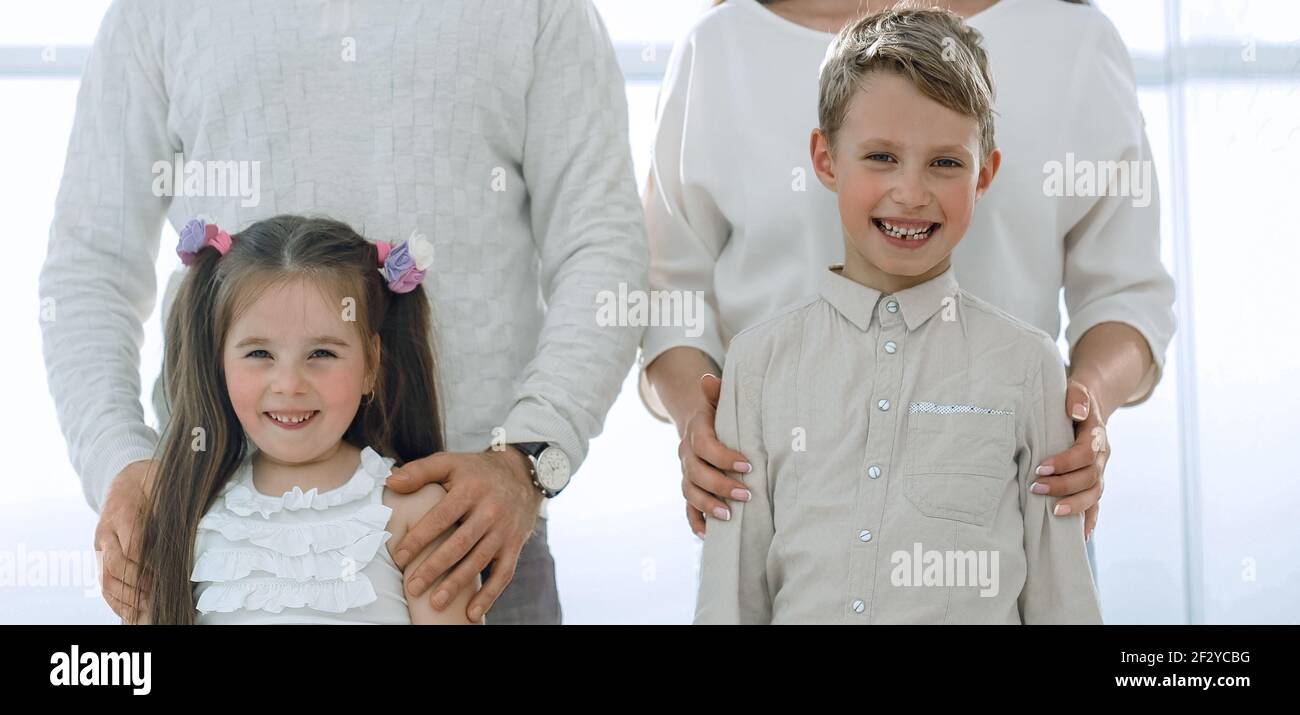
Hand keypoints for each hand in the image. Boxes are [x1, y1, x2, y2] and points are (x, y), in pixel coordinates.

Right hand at [94, 460, 155, 623]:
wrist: (129, 477)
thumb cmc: (153, 482)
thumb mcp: (164, 487)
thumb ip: (170, 511)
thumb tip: (186, 539)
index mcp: (123, 510)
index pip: (133, 545)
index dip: (148, 565)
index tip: (168, 578)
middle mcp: (107, 530)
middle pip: (116, 566)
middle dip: (138, 586)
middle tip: (159, 600)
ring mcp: (102, 545)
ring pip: (106, 578)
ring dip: (127, 599)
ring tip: (147, 612)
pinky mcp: (103, 556)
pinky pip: (104, 583)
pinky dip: (117, 602)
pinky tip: (132, 614)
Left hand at [385, 449, 541, 621]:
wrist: (521, 475)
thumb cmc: (476, 472)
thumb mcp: (450, 463)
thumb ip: (420, 471)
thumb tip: (390, 482)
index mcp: (470, 490)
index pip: (441, 517)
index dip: (420, 538)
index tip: (400, 557)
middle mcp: (490, 511)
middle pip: (460, 544)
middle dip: (435, 567)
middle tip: (412, 587)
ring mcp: (504, 530)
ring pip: (479, 561)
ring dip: (457, 585)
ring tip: (435, 603)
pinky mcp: (515, 545)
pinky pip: (504, 574)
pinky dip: (490, 595)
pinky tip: (472, 614)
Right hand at [680, 374, 752, 538]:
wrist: (698, 424)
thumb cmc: (718, 413)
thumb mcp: (718, 400)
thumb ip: (716, 393)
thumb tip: (708, 380)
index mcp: (696, 432)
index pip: (706, 447)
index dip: (724, 457)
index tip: (748, 465)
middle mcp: (687, 454)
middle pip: (697, 474)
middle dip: (721, 486)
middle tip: (747, 494)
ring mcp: (686, 473)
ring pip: (690, 492)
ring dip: (708, 505)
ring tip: (730, 515)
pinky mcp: (689, 488)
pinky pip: (687, 508)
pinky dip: (695, 521)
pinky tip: (708, 534)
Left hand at [1033, 379, 1107, 540]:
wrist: (1088, 406)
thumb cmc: (1074, 400)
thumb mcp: (1076, 390)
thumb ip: (1077, 397)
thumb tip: (1077, 411)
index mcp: (1096, 436)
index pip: (1085, 454)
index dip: (1065, 463)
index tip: (1041, 468)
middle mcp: (1102, 457)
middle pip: (1090, 478)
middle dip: (1064, 486)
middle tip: (1036, 488)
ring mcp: (1100, 471)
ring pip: (1094, 494)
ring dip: (1075, 505)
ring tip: (1053, 512)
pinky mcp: (1094, 482)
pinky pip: (1096, 504)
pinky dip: (1090, 520)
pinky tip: (1080, 537)